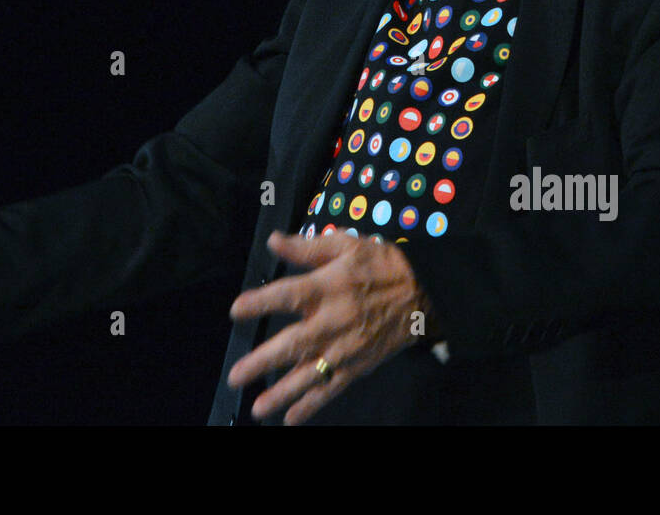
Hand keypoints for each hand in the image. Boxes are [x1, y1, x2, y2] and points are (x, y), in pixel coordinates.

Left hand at [226, 230, 435, 424]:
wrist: (424, 293)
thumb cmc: (380, 265)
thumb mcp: (346, 246)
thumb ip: (307, 247)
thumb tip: (273, 241)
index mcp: (327, 287)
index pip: (286, 295)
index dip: (260, 303)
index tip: (237, 311)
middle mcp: (331, 322)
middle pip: (292, 345)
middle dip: (262, 362)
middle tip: (235, 377)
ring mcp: (344, 349)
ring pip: (309, 375)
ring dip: (281, 393)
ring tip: (257, 408)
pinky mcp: (357, 366)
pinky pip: (330, 389)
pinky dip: (311, 405)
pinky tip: (290, 418)